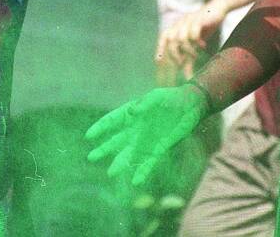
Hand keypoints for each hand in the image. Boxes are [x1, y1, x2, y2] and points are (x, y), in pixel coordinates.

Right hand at [85, 85, 207, 185]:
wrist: (190, 106)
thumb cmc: (171, 98)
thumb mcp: (157, 97)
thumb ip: (145, 104)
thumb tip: (132, 112)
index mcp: (132, 114)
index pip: (112, 120)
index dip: (101, 127)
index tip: (89, 136)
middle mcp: (136, 129)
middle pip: (117, 141)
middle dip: (104, 149)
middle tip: (91, 157)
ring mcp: (146, 140)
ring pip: (130, 154)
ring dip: (120, 163)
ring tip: (111, 173)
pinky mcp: (159, 149)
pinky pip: (148, 162)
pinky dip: (142, 171)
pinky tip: (136, 181)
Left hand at [155, 5, 226, 75]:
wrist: (217, 8)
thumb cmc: (204, 27)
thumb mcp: (195, 44)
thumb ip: (189, 59)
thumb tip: (186, 77)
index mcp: (175, 27)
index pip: (163, 39)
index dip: (159, 50)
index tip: (158, 62)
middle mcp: (179, 23)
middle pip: (170, 40)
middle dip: (174, 54)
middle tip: (181, 65)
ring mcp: (188, 20)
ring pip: (181, 37)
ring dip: (187, 49)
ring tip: (195, 56)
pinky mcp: (199, 19)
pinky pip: (194, 31)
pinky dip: (197, 41)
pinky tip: (203, 46)